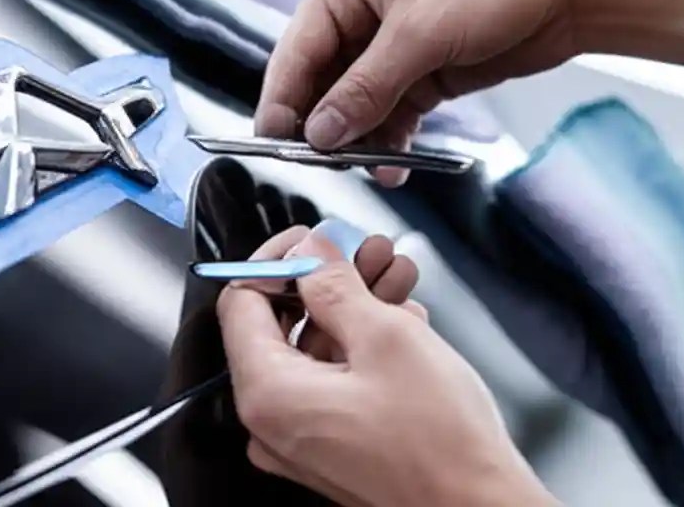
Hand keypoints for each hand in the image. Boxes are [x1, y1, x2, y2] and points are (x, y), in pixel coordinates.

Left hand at [160, 221, 422, 506]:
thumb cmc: (442, 447)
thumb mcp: (386, 339)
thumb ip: (335, 286)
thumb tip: (310, 252)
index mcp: (267, 394)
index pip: (241, 302)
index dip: (278, 259)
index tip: (311, 236)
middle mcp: (273, 421)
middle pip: (280, 324)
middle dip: (328, 279)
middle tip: (365, 250)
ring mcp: (301, 437)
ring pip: (314, 349)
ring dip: (354, 306)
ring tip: (395, 274)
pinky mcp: (332, 445)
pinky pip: (333, 380)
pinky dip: (362, 344)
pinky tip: (401, 315)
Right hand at [257, 0, 579, 185]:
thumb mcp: (421, 35)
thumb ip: (365, 89)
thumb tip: (318, 134)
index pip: (296, 50)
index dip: (283, 101)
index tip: (274, 147)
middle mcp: (357, 12)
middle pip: (319, 81)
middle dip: (322, 125)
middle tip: (322, 166)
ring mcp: (388, 45)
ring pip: (352, 104)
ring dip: (356, 139)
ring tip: (366, 169)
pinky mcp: (419, 71)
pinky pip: (387, 114)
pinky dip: (387, 141)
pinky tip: (392, 167)